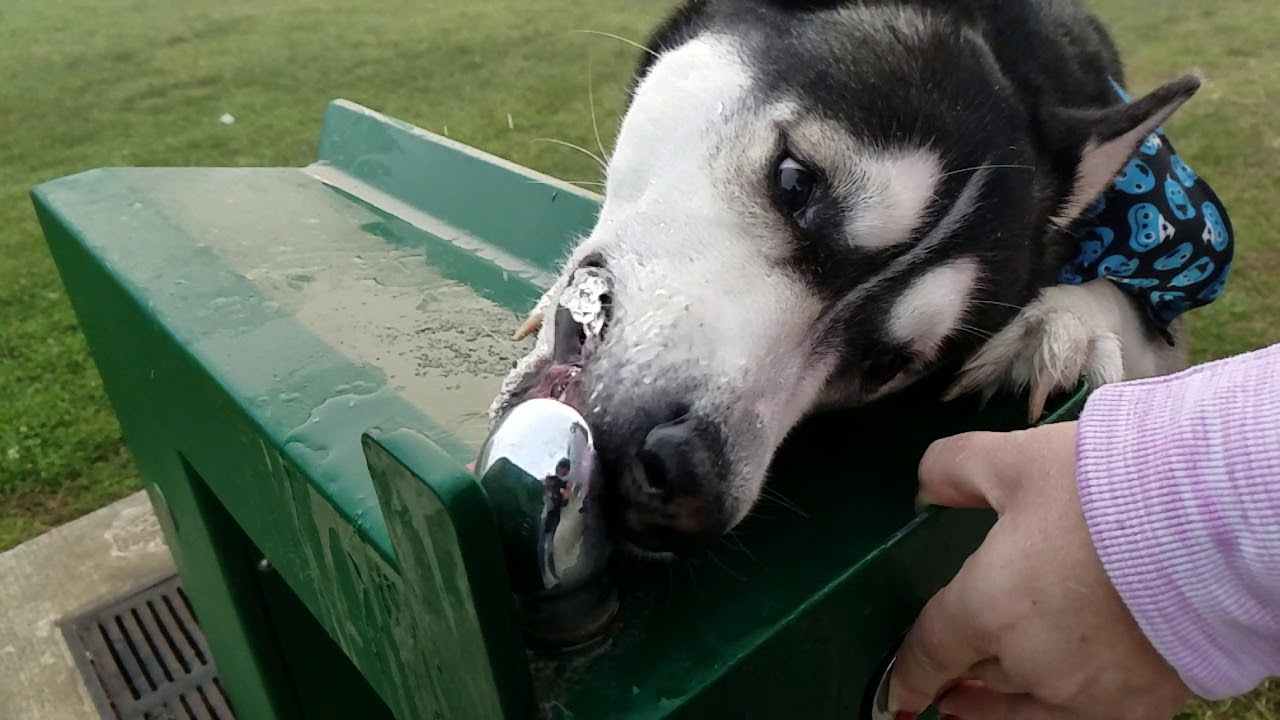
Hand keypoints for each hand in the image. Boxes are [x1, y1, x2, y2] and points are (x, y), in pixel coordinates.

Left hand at [887, 422, 1190, 718]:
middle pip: (980, 683)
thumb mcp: (1016, 459)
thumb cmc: (1111, 485)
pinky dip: (1064, 709)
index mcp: (990, 609)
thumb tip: (925, 485)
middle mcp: (1032, 664)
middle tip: (947, 691)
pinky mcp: (1145, 704)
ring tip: (985, 706)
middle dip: (961, 682)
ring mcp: (1091, 693)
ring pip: (1028, 712)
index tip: (896, 698)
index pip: (932, 652)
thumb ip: (956, 469)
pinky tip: (1063, 700)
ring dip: (1001, 709)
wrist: (1220, 521)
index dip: (909, 675)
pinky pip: (1088, 717)